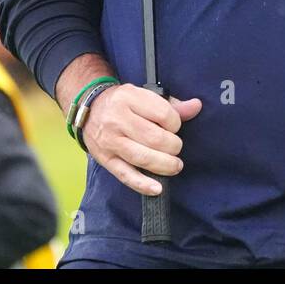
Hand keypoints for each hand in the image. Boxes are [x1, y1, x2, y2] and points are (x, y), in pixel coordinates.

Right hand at [80, 84, 200, 196]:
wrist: (89, 108)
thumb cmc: (123, 102)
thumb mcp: (144, 95)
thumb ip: (171, 104)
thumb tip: (195, 106)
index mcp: (130, 97)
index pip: (163, 114)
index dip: (175, 124)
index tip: (173, 127)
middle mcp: (118, 118)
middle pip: (155, 138)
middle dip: (173, 146)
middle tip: (175, 147)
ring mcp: (110, 140)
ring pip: (142, 157)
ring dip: (164, 165)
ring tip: (175, 165)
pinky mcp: (105, 158)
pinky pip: (125, 175)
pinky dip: (143, 184)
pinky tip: (157, 188)